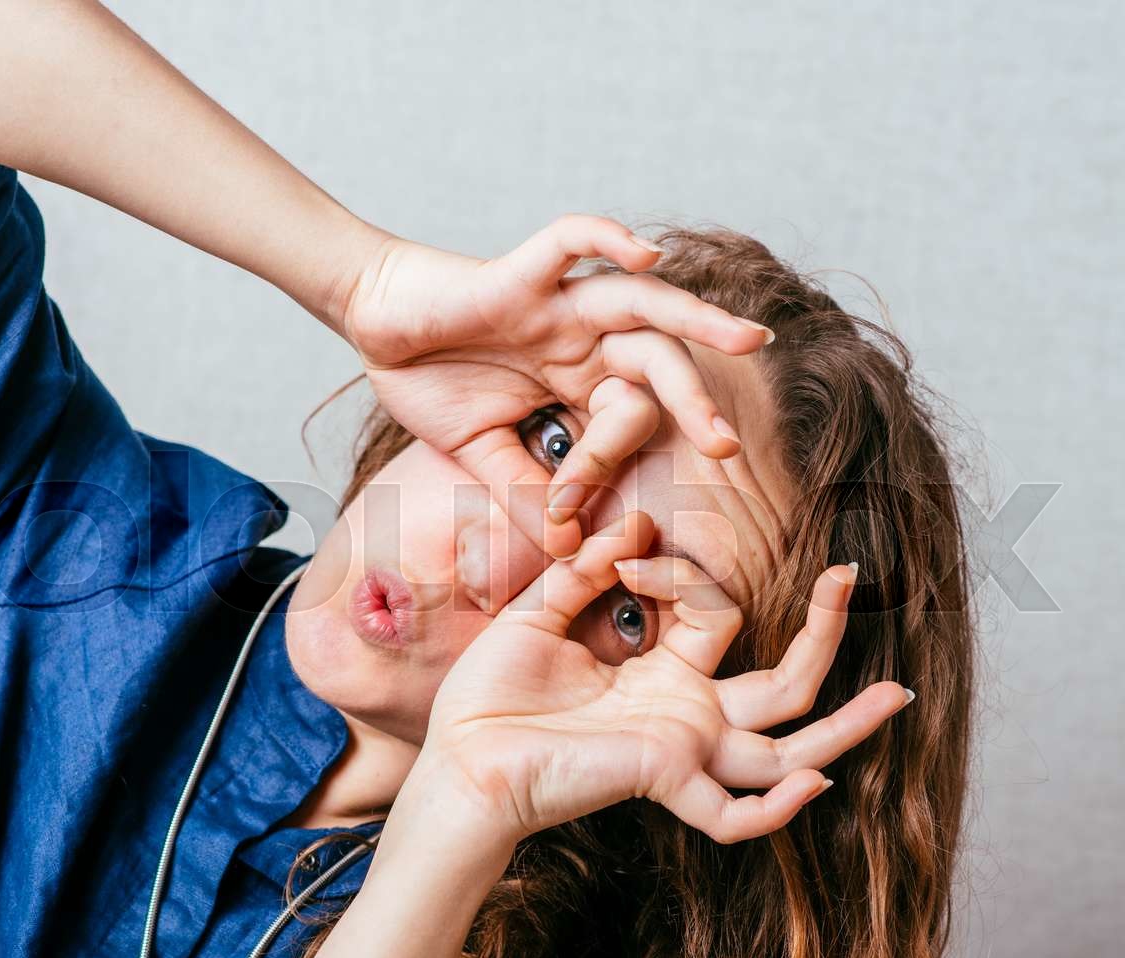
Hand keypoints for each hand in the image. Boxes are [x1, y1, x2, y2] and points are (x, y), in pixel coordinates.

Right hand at [340, 215, 773, 556]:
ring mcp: (558, 304)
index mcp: (580, 383)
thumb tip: (566, 551)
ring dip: (697, 318)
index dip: (607, 468)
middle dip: (698, 401)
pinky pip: (571, 241)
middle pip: (659, 362)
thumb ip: (524, 492)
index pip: (625, 421)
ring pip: (642, 302)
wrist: (374, 323)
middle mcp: (583, 341)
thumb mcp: (479, 452)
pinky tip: (646, 255)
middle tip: (729, 449)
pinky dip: (609, 238)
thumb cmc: (430, 380)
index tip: (580, 515)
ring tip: (750, 338)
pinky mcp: (521, 274)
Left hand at [413, 510, 913, 848]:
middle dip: (826, 634)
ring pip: (788, 748)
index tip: (626, 552)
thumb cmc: (491, 695)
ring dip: (846, 726)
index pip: (718, 613)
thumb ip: (588, 569)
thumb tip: (637, 525)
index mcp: (661, 672)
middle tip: (852, 576)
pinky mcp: (663, 781)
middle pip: (785, 684)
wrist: (457, 756)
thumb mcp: (540, 613)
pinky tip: (814, 786)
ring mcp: (683, 750)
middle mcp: (686, 713)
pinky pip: (731, 814)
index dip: (683, 572)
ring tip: (898, 694)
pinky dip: (773, 811)